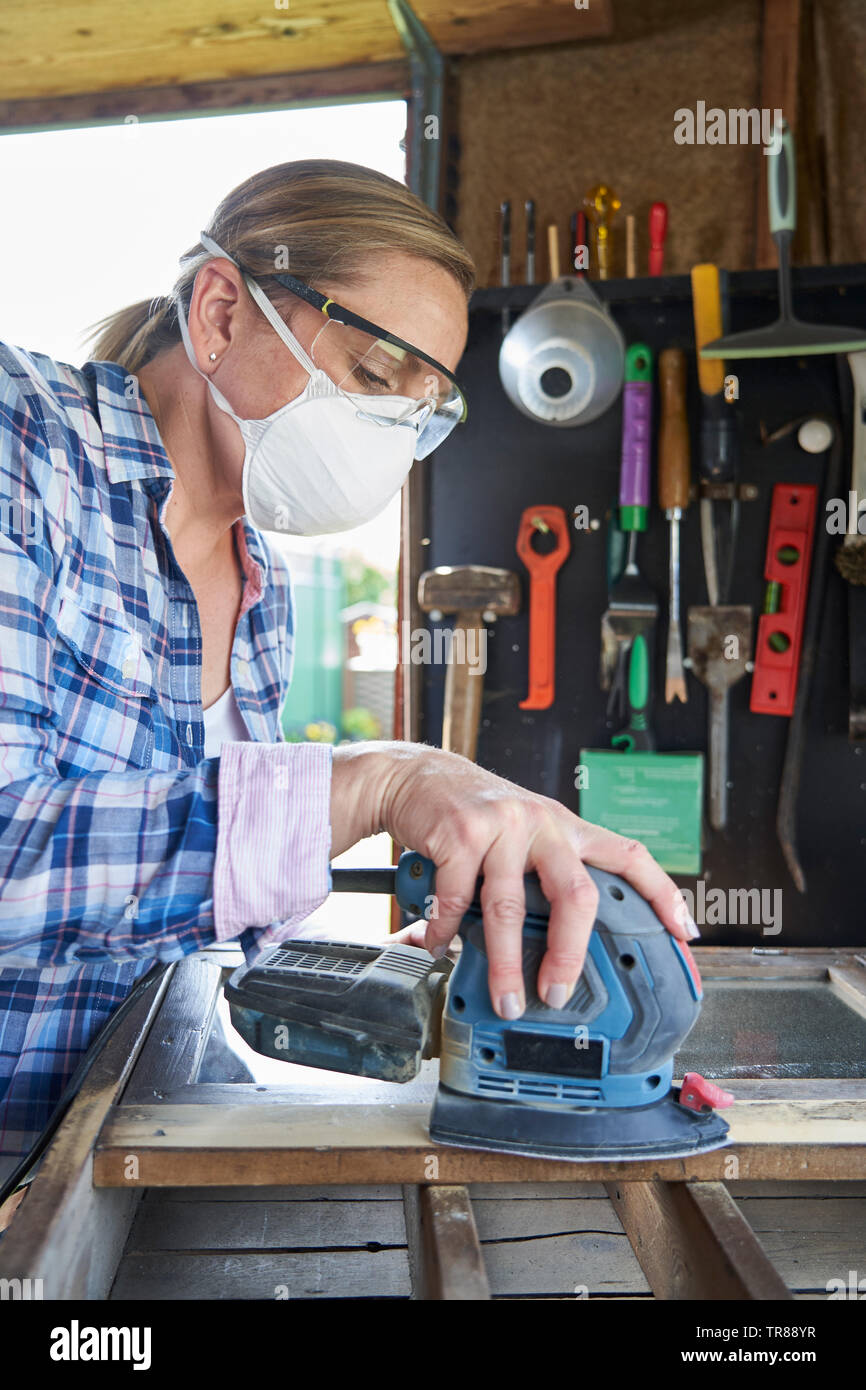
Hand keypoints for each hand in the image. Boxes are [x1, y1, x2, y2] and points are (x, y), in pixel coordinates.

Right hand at [330, 741, 696, 1021]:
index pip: (630, 857)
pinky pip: (456, 898)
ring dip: (506, 962)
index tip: (684, 933)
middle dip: (570, 954)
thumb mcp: (525, 832)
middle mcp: (542, 822)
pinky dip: (447, 931)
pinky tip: (441, 946)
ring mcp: (502, 826)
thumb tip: (562, 943)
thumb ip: (546, 872)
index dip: (663, 894)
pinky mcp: (460, 832)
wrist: (417, 776)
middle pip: (576, 894)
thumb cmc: (475, 813)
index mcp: (567, 827)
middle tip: (559, 994)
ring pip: (511, 907)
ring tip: (507, 998)